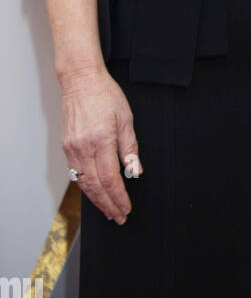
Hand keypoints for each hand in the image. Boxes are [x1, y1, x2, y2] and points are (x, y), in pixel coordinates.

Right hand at [60, 67, 141, 222]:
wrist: (81, 81)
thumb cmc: (105, 95)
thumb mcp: (126, 118)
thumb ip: (130, 147)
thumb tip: (135, 171)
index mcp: (101, 141)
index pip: (111, 179)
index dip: (119, 198)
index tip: (126, 209)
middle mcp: (83, 148)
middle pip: (96, 186)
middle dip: (108, 205)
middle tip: (118, 217)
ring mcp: (72, 149)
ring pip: (84, 183)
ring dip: (97, 200)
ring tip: (108, 210)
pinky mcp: (67, 147)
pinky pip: (76, 173)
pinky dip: (86, 187)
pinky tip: (95, 193)